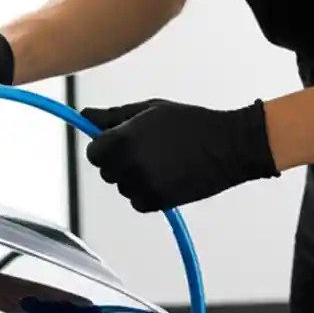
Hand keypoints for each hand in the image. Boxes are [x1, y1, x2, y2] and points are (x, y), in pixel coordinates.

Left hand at [82, 99, 278, 211]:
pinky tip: (167, 176)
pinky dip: (147, 193)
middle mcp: (128, 164)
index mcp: (123, 139)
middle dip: (120, 160)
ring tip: (162, 161)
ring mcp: (142, 185)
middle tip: (148, 149)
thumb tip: (83, 116)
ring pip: (122, 186)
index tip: (120, 141)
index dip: (105, 146)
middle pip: (105, 170)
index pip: (93, 152)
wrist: (229, 145)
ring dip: (133, 177)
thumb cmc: (190, 123)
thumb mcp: (149, 110)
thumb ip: (112, 116)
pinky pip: (137, 201)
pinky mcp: (157, 202)